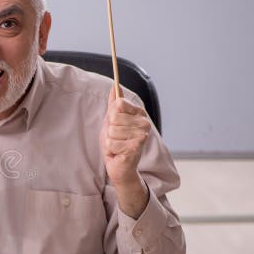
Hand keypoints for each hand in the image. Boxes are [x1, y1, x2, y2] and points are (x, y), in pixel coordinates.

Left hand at [100, 88, 150, 217]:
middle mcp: (144, 122)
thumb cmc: (117, 143)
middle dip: (109, 130)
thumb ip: (114, 104)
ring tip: (118, 145)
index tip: (115, 124)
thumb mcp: (112, 121)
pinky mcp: (136, 147)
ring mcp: (142, 134)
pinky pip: (111, 142)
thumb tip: (115, 87)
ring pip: (112, 130)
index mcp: (139, 113)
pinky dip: (111, 149)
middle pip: (114, 117)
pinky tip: (119, 152)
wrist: (121, 166)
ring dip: (110, 140)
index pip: (118, 104)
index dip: (111, 116)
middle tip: (116, 138)